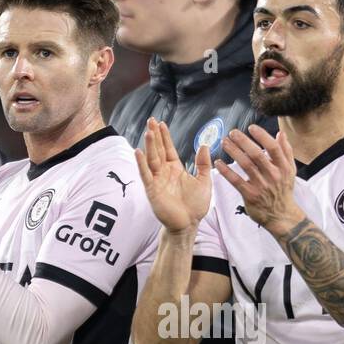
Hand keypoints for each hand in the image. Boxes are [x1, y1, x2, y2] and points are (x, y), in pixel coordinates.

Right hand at [133, 118, 211, 234]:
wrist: (189, 224)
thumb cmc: (196, 206)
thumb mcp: (205, 181)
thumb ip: (203, 164)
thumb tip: (204, 145)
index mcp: (175, 169)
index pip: (168, 149)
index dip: (164, 136)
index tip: (161, 123)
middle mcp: (164, 172)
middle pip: (157, 150)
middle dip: (154, 135)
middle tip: (151, 120)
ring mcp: (157, 181)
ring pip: (152, 159)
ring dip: (149, 145)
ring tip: (148, 131)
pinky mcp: (152, 190)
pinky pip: (146, 175)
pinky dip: (142, 164)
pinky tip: (138, 151)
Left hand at [216, 125, 302, 236]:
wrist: (282, 216)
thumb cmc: (284, 190)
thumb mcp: (290, 171)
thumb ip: (286, 151)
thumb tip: (281, 134)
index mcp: (283, 167)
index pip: (272, 147)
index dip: (261, 136)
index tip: (251, 127)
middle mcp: (273, 175)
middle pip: (256, 154)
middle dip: (243, 141)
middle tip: (232, 132)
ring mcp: (261, 186)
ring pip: (245, 165)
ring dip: (233, 152)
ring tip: (224, 142)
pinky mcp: (251, 195)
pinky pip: (236, 181)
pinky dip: (226, 171)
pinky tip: (218, 163)